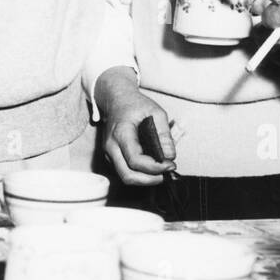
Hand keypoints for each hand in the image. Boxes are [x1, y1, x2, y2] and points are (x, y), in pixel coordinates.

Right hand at [96, 66, 175, 185]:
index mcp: (120, 133)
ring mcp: (109, 153)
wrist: (117, 100)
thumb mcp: (155, 112)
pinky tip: (153, 167)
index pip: (135, 160)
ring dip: (146, 179)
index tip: (170, 164)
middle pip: (128, 175)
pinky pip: (125, 172)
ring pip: (126, 177)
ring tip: (162, 171)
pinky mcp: (112, 158)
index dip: (154, 167)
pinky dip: (140, 175)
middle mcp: (111, 146)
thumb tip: (169, 155)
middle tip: (167, 172)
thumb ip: (164, 134)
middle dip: (150, 179)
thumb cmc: (135, 105)